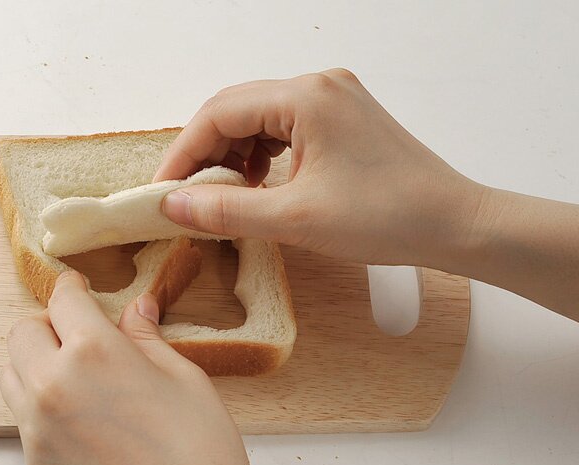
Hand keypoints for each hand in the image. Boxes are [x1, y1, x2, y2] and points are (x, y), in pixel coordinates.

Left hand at [0, 271, 275, 464]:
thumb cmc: (200, 455)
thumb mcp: (184, 379)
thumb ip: (147, 338)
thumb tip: (137, 308)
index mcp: (95, 352)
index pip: (64, 300)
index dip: (73, 288)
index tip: (79, 289)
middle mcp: (54, 385)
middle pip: (22, 333)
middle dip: (48, 326)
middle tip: (79, 337)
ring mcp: (37, 429)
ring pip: (13, 376)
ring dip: (37, 366)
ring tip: (77, 381)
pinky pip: (24, 421)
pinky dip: (44, 411)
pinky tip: (84, 426)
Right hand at [156, 69, 484, 267]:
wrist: (455, 224)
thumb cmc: (387, 217)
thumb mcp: (294, 219)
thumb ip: (226, 209)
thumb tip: (174, 205)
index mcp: (305, 97)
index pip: (219, 113)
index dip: (183, 153)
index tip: (163, 191)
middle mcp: (318, 86)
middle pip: (236, 110)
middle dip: (204, 153)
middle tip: (184, 195)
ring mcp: (334, 100)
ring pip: (259, 119)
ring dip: (231, 154)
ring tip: (222, 193)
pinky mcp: (343, 120)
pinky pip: (285, 129)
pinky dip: (261, 155)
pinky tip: (257, 183)